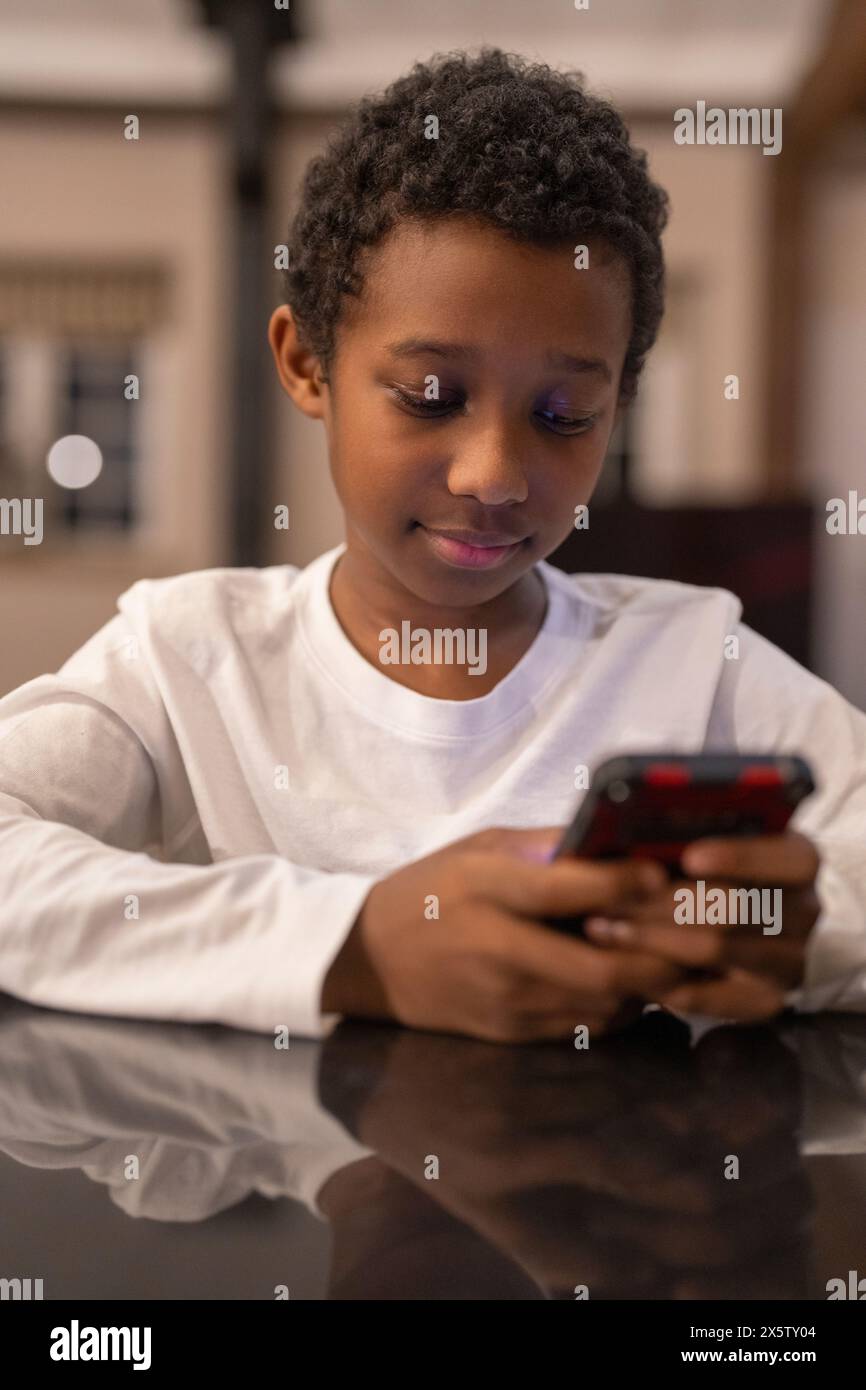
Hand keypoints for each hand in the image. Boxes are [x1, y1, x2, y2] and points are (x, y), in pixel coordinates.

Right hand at [322, 825, 692, 1042]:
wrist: (370, 960)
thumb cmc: (431, 890)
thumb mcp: (478, 850)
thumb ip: (545, 847)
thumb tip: (617, 838)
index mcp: (485, 890)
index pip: (567, 890)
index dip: (624, 884)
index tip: (663, 873)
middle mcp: (498, 949)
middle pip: (602, 967)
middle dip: (660, 954)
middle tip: (696, 933)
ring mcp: (506, 1000)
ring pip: (605, 1004)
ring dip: (648, 982)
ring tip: (676, 955)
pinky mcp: (512, 1033)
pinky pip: (587, 1025)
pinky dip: (621, 1005)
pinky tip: (635, 981)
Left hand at [583, 831, 821, 1019]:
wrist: (741, 923)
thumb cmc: (708, 868)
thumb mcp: (710, 840)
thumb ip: (686, 835)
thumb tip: (634, 828)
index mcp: (798, 861)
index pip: (788, 858)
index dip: (740, 857)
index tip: (690, 857)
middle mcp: (804, 911)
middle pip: (735, 907)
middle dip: (664, 901)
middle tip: (610, 897)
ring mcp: (788, 962)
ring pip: (714, 950)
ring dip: (650, 938)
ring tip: (602, 926)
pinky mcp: (764, 1002)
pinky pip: (706, 997)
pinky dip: (660, 981)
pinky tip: (624, 963)